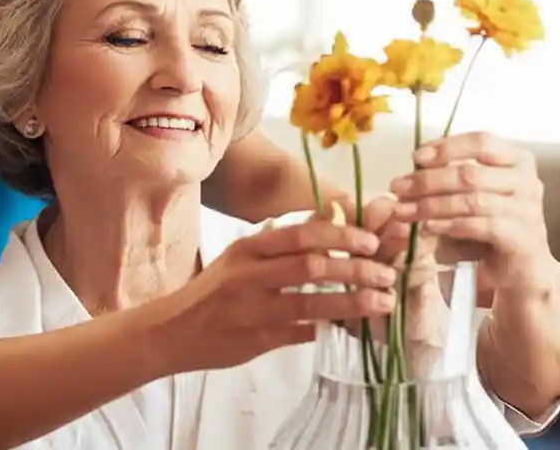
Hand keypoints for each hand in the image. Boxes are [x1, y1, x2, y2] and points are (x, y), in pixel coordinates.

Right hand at [159, 220, 397, 372]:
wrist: (172, 330)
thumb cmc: (214, 290)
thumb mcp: (243, 257)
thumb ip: (285, 243)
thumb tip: (332, 218)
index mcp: (248, 248)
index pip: (301, 234)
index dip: (341, 235)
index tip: (371, 241)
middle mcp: (249, 275)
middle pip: (312, 267)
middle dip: (356, 270)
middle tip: (387, 274)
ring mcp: (253, 310)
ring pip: (312, 304)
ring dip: (353, 303)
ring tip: (383, 303)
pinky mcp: (257, 341)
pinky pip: (301, 334)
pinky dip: (328, 329)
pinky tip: (351, 328)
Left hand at [388, 132, 559, 294]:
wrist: (521, 267)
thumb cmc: (492, 224)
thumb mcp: (473, 193)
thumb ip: (452, 176)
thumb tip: (413, 167)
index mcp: (518, 160)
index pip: (481, 141)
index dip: (446, 147)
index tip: (415, 157)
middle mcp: (528, 181)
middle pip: (471, 173)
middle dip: (428, 180)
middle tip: (397, 187)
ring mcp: (528, 210)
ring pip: (472, 200)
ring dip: (431, 205)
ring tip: (404, 210)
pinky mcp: (522, 238)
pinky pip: (480, 226)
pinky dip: (449, 225)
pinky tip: (427, 227)